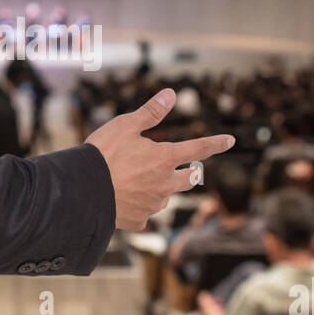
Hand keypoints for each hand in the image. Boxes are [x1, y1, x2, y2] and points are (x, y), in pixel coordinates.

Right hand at [85, 88, 235, 230]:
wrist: (83, 190)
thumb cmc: (104, 154)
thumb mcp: (126, 125)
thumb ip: (151, 112)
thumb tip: (171, 94)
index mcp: (164, 158)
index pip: (198, 149)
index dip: (216, 143)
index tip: (230, 140)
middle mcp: (165, 184)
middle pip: (190, 179)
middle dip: (190, 172)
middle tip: (188, 168)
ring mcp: (153, 204)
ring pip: (166, 197)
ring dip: (162, 189)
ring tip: (141, 181)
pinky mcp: (138, 220)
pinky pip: (145, 213)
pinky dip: (139, 206)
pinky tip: (126, 200)